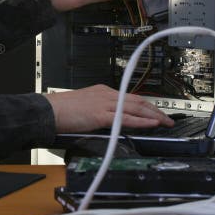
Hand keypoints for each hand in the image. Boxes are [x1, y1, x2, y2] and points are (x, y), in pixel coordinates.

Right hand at [44, 84, 173, 132]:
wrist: (47, 110)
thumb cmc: (59, 110)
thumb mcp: (82, 105)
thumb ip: (97, 110)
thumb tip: (107, 120)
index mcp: (101, 91)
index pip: (129, 97)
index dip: (145, 104)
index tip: (154, 111)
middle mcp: (105, 94)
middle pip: (137, 100)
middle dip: (154, 109)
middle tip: (167, 118)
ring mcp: (104, 104)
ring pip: (135, 108)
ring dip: (154, 115)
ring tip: (166, 122)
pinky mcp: (100, 115)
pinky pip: (126, 118)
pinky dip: (141, 121)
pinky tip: (152, 124)